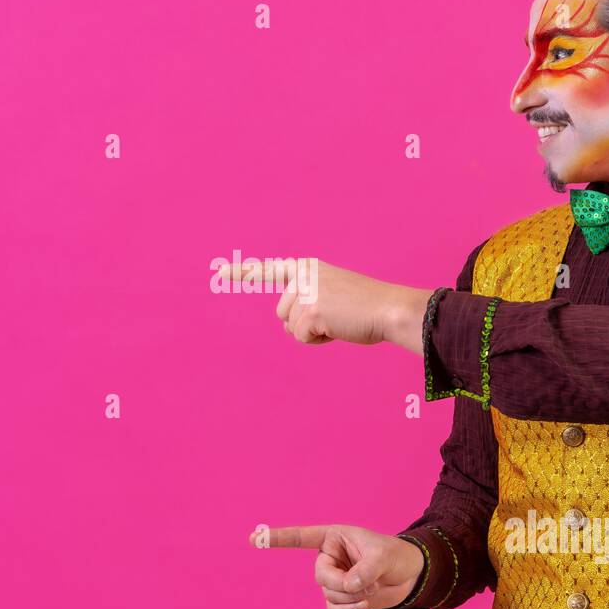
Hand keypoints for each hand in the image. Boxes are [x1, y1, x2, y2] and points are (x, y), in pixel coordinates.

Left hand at [216, 258, 432, 352]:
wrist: (389, 308)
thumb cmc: (367, 307)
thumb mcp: (333, 294)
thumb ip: (309, 301)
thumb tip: (289, 325)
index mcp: (307, 268)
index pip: (269, 270)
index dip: (242, 273)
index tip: (218, 273)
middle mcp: (302, 275)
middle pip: (283, 313)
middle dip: (304, 323)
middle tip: (335, 317)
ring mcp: (305, 292)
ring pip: (291, 327)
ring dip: (312, 332)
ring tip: (338, 321)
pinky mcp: (309, 311)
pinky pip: (301, 337)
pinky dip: (319, 340)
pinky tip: (337, 329)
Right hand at [249, 524, 425, 608]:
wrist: (409, 576)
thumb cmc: (395, 555)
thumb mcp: (383, 558)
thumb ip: (365, 571)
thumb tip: (349, 586)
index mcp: (333, 537)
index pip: (301, 537)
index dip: (277, 538)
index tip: (253, 538)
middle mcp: (329, 557)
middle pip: (321, 576)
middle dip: (344, 585)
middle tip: (367, 583)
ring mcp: (333, 578)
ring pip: (329, 594)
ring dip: (352, 598)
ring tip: (372, 589)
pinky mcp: (340, 597)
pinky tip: (363, 606)